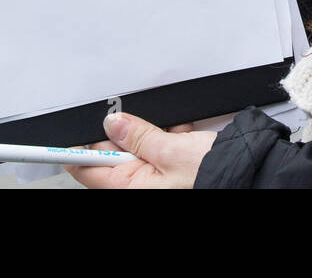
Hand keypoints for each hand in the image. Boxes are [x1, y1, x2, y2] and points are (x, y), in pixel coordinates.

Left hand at [62, 113, 218, 188]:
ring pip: (137, 146)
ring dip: (151, 132)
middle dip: (126, 133)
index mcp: (130, 189)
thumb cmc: (213, 176)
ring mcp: (153, 178)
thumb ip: (139, 135)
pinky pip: (156, 148)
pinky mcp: (168, 168)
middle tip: (140, 122)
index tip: (62, 133)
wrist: (249, 174)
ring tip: (172, 132)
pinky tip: (182, 135)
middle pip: (113, 153)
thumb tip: (113, 122)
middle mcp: (138, 187)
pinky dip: (167, 137)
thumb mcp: (172, 151)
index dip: (74, 148)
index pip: (87, 169)